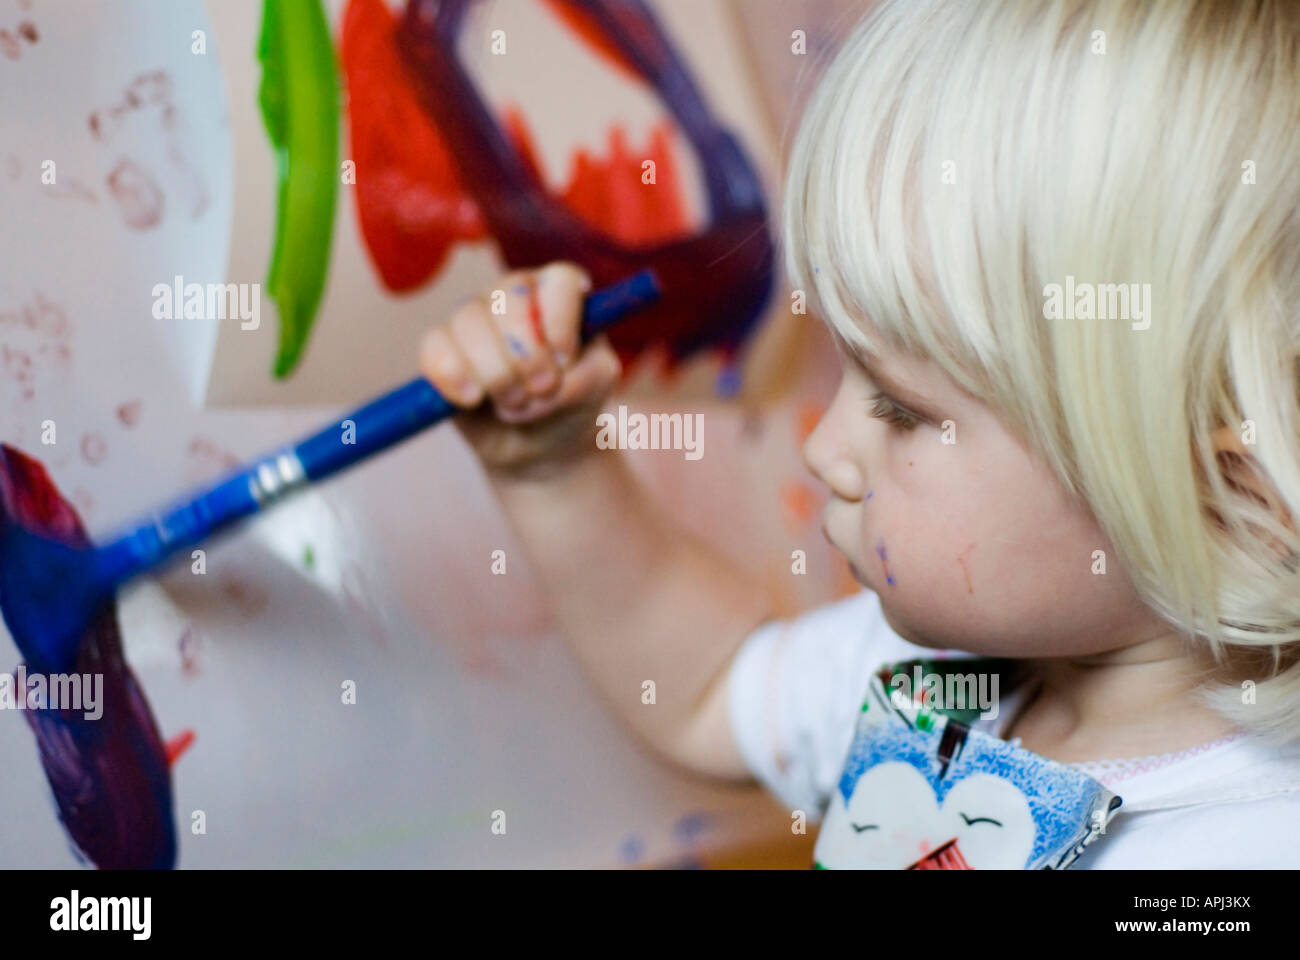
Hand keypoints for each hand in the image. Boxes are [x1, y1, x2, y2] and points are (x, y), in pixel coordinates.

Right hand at [419, 261, 622, 474]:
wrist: (537, 443)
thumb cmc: (570, 402)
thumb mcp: (596, 389)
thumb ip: (586, 375)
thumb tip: (554, 377)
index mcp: (559, 294)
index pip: (559, 281)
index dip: (560, 320)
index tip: (565, 361)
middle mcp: (514, 295)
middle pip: (508, 296)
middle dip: (525, 353)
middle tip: (541, 390)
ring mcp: (474, 317)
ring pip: (469, 322)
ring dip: (495, 374)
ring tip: (514, 404)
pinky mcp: (442, 347)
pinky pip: (435, 347)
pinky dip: (454, 376)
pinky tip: (472, 399)